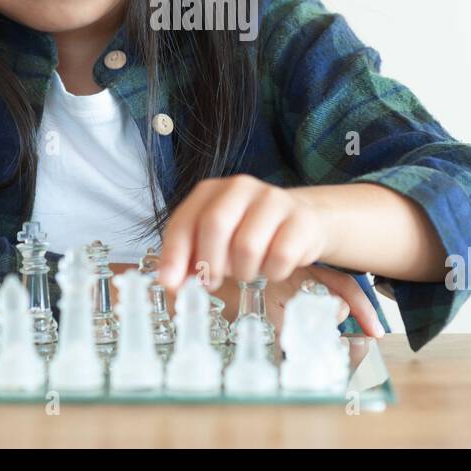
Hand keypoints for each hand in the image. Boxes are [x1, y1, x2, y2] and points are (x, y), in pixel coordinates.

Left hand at [155, 174, 384, 336]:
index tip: (170, 283)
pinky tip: (272, 266)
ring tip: (247, 270)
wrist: (300, 220)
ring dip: (243, 271)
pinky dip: (272, 272)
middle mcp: (240, 187)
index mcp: (211, 191)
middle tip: (211, 282)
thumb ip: (188, 258)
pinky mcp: (301, 219)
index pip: (185, 221)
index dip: (174, 254)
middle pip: (215, 225)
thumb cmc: (247, 232)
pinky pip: (280, 257)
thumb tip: (170, 282)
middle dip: (209, 263)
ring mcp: (273, 199)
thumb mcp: (213, 241)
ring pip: (247, 246)